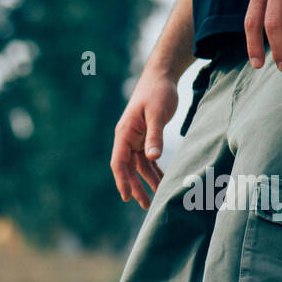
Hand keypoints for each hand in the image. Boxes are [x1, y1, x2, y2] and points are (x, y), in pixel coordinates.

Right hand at [110, 69, 176, 209]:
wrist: (161, 76)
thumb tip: (153, 157)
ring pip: (139, 166)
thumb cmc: (158, 92)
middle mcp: (127, 138)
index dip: (122, 180)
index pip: (119, 162)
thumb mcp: (158, 113)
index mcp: (124, 133)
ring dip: (147, 181)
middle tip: (145, 205)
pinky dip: (154, 170)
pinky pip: (148, 159)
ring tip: (158, 197)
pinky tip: (162, 180)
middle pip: (128, 168)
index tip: (126, 197)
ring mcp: (136, 139)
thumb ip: (155, 135)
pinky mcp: (145, 137)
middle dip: (135, 187)